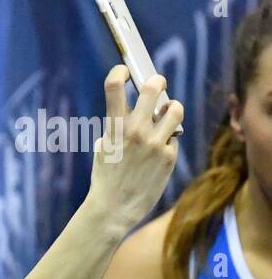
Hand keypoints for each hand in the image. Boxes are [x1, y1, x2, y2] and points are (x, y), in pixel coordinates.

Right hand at [87, 66, 182, 228]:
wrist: (113, 208)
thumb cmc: (105, 177)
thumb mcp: (102, 148)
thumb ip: (116, 128)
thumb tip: (133, 112)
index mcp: (114, 127)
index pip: (114, 87)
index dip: (120, 72)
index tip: (124, 71)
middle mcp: (136, 130)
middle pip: (153, 88)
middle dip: (157, 81)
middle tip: (157, 82)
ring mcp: (155, 143)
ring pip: (175, 110)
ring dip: (172, 109)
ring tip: (167, 114)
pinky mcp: (169, 156)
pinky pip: (173, 138)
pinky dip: (167, 141)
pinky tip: (158, 153)